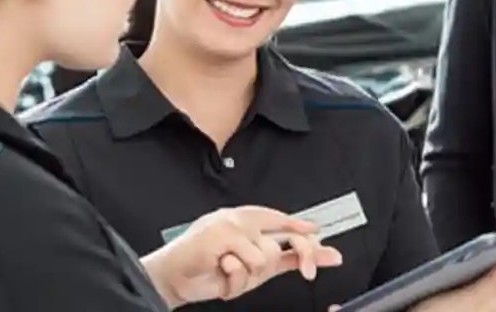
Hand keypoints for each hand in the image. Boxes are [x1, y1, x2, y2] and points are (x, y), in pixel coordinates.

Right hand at [141, 205, 342, 308]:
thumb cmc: (208, 270)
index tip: (322, 236)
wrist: (172, 277)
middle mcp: (242, 218)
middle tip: (310, 271)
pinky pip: (248, 262)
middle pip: (287, 234)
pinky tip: (219, 272)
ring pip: (267, 257)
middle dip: (305, 255)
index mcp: (247, 219)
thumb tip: (323, 255)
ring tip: (228, 273)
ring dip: (249, 276)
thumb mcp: (252, 267)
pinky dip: (236, 277)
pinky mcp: (223, 235)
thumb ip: (285, 258)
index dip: (304, 229)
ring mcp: (232, 223)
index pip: (283, 221)